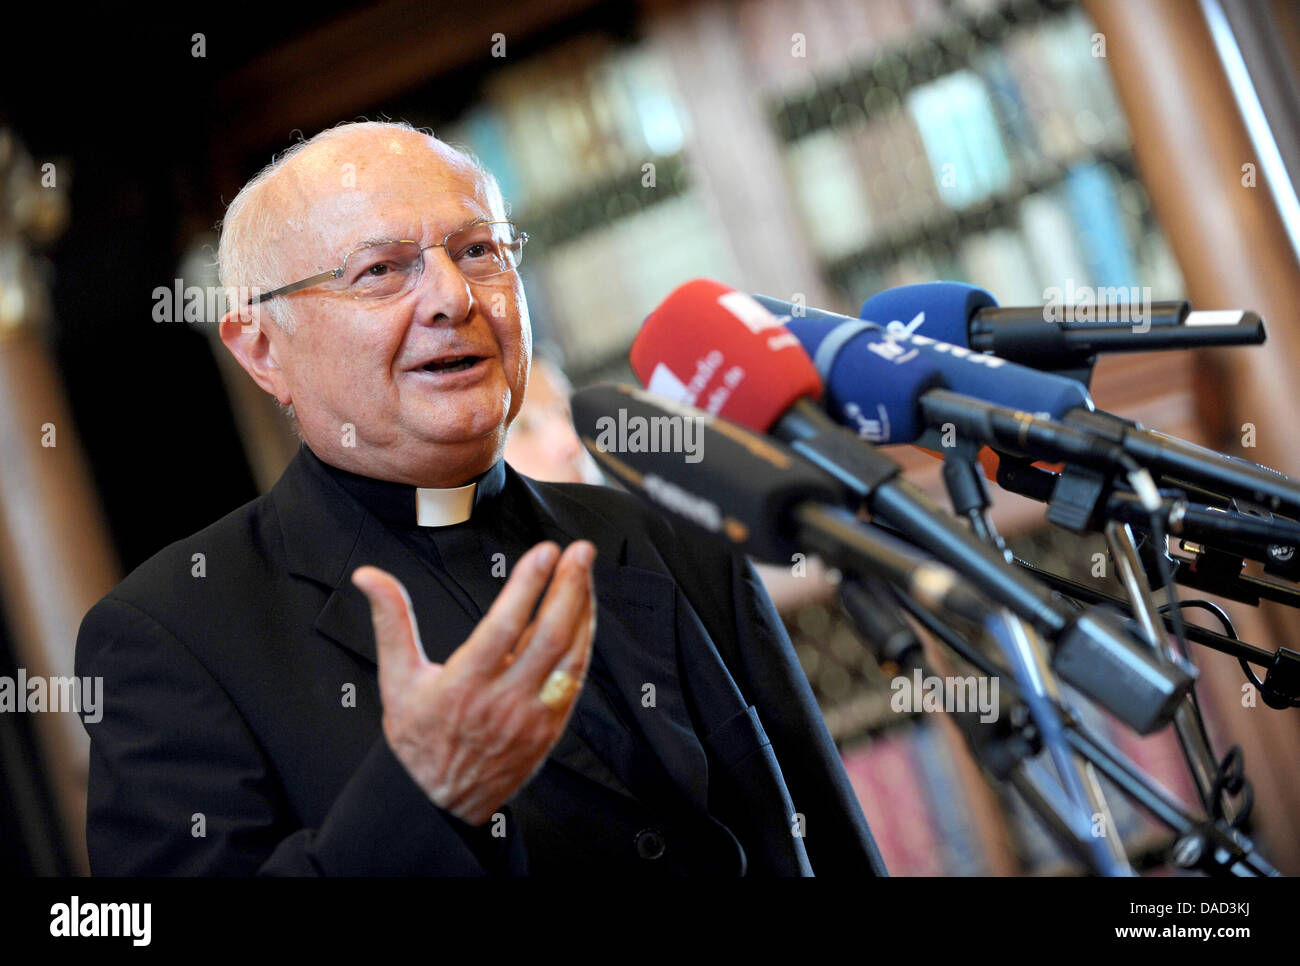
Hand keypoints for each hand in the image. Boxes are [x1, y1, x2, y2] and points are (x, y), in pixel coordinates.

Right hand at [351, 540, 595, 825]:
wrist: (439, 802)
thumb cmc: (418, 739)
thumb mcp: (396, 680)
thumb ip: (391, 621)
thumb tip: (370, 577)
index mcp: (464, 685)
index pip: (503, 626)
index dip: (527, 586)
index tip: (544, 552)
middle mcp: (503, 701)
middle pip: (548, 636)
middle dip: (569, 587)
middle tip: (579, 552)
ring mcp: (532, 716)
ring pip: (570, 655)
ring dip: (582, 609)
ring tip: (584, 571)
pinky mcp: (550, 728)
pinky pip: (575, 678)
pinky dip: (583, 641)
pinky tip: (583, 614)